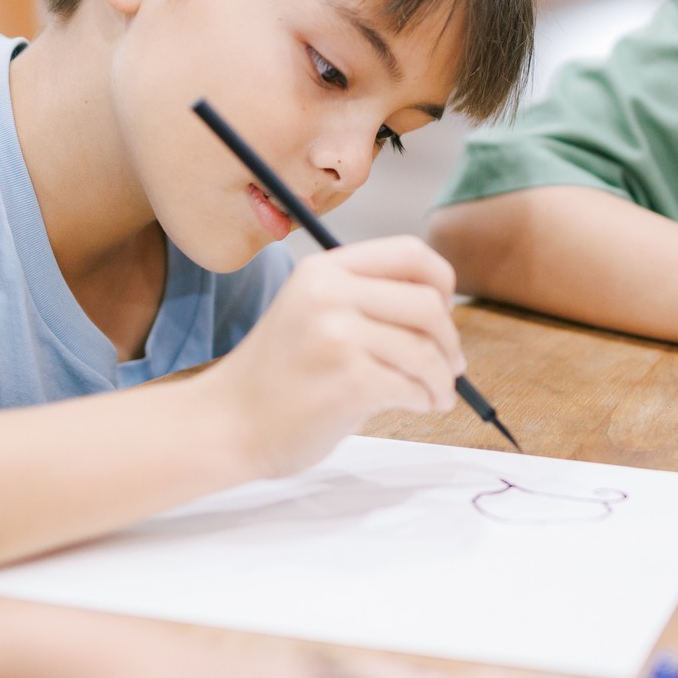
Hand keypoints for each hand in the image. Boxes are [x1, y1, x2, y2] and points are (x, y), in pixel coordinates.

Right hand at [205, 236, 465, 477]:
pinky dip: (422, 400)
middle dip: (449, 341)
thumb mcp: (312, 314)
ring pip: (426, 351)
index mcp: (324, 270)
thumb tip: (441, 315)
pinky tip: (416, 406)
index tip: (443, 312)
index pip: (410, 253)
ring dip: (442, 379)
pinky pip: (412, 386)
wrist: (227, 424)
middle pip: (428, 304)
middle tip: (451, 367)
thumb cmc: (278, 377)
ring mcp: (337, 336)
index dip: (442, 282)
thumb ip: (366, 302)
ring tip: (436, 395)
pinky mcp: (348, 381)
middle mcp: (329, 293)